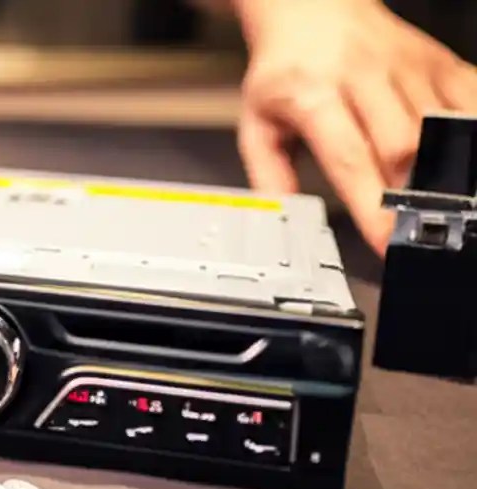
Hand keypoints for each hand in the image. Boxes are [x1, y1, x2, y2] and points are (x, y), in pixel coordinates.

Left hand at [232, 0, 476, 255]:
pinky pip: (470, 100)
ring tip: (434, 202)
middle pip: (403, 146)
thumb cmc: (285, 69)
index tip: (386, 243)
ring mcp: (408, 67)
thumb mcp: (256, 123)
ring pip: (441, 128)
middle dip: (409, 194)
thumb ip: (268, 176)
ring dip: (440, 171)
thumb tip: (285, 218)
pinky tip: (460, 159)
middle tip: (409, 229)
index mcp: (313, 94)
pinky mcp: (439, 62)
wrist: (309, 9)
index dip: (372, 207)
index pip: (350, 159)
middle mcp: (365, 77)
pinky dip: (469, 135)